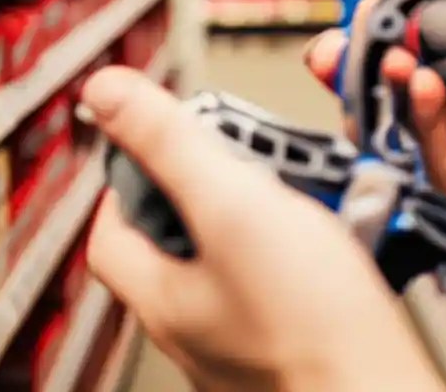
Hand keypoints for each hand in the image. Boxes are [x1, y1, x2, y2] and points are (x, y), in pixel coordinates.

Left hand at [81, 67, 442, 391]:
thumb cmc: (314, 323)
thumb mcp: (233, 206)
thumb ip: (170, 145)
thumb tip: (105, 91)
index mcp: (163, 299)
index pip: (110, 236)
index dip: (125, 183)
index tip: (155, 148)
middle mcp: (197, 333)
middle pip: (175, 249)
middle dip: (206, 195)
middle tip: (242, 162)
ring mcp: (246, 350)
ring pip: (234, 270)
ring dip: (262, 225)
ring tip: (302, 194)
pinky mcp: (296, 354)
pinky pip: (284, 294)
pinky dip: (304, 259)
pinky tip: (339, 242)